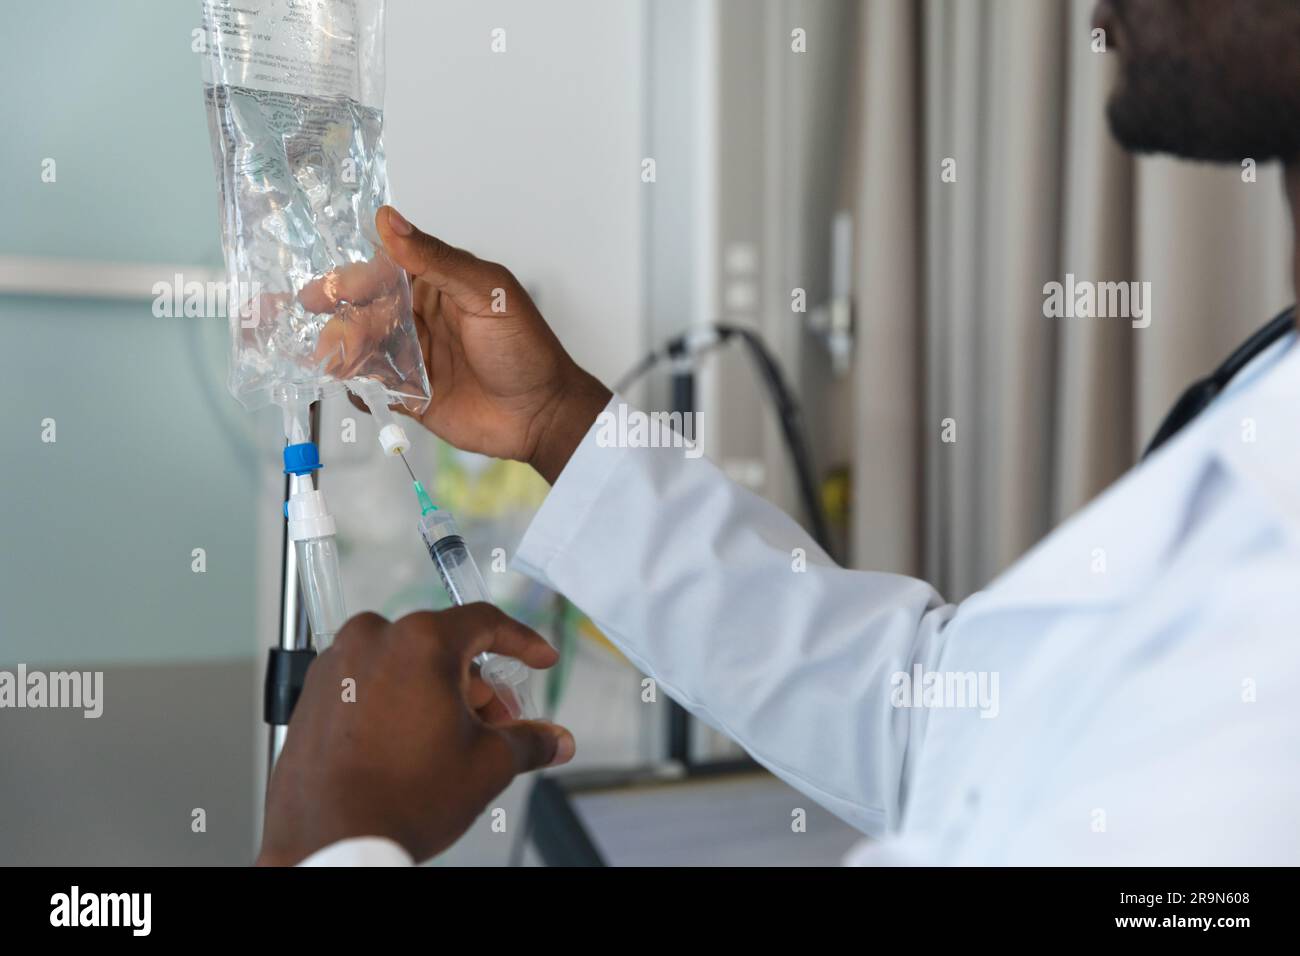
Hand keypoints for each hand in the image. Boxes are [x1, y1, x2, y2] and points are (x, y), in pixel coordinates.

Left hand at [256, 604, 574, 865]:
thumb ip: (528, 741)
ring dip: (436, 694)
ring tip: (452, 741)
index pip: (485, 623)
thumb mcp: (486, 766)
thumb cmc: (398, 802)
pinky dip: (397, 702)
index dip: (522, 642)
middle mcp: (372, 641)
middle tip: (497, 724)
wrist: (332, 843)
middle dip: (478, 686)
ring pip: (405, 665)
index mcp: (420, 643)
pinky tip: (412, 743)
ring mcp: (336, 666)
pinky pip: (369, 682)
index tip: (537, 658)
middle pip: (444, 648)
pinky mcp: (314, 693)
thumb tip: (552, 741)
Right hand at [303, 206, 610, 482]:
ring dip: (345, 351)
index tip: (332, 287)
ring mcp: (414, 357)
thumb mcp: (485, 292)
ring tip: (336, 358)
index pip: (384, 272)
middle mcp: (420, 318)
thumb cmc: (525, 348)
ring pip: (363, 348)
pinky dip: (358, 387)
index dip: (354, 277)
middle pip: (365, 310)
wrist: (542, 414)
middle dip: (341, 316)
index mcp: (436, 285)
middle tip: (322, 327)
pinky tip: (354, 387)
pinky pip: (373, 388)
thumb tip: (390, 220)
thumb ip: (437, 259)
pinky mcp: (410, 395)